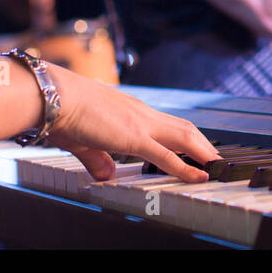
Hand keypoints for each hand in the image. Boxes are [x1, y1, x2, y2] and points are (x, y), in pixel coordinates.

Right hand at [47, 69, 220, 182]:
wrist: (55, 96)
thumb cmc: (63, 113)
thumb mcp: (83, 140)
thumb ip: (98, 159)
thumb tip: (108, 174)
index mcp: (131, 111)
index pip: (167, 124)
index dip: (185, 136)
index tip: (197, 147)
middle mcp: (142, 114)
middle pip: (183, 129)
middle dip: (202, 145)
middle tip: (216, 159)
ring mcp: (140, 124)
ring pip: (184, 138)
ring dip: (203, 153)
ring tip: (217, 167)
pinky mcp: (134, 137)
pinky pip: (167, 157)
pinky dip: (186, 168)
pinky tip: (199, 176)